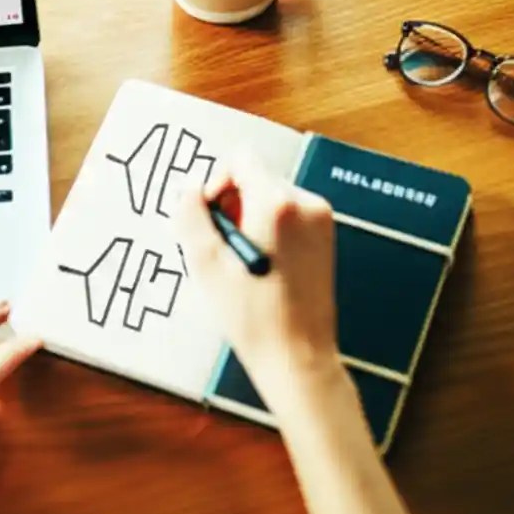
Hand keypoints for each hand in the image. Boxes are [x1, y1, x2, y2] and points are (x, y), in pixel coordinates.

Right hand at [172, 153, 338, 412]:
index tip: (210, 217)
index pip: (240, 158)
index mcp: (277, 203)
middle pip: (256, 177)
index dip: (215, 183)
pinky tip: (261, 266)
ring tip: (241, 261)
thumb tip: (188, 190)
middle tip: (222, 246)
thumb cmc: (253, 316)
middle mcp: (305, 203)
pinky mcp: (325, 237)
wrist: (297, 355)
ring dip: (249, 217)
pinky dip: (269, 229)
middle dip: (232, 203)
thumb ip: (191, 216)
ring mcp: (320, 220)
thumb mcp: (206, 264)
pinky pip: (288, 214)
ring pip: (271, 196)